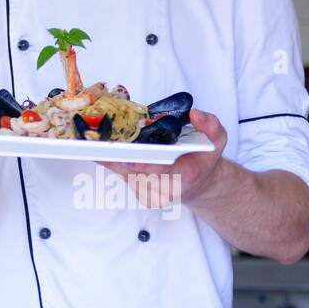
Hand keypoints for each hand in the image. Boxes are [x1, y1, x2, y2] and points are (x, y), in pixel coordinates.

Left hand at [98, 108, 226, 207]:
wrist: (199, 182)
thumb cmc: (203, 161)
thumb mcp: (216, 141)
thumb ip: (211, 126)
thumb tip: (196, 114)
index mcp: (181, 179)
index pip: (153, 170)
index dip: (134, 159)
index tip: (118, 147)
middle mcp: (161, 191)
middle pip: (130, 170)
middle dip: (114, 152)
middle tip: (94, 134)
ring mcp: (146, 193)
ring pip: (121, 171)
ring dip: (108, 153)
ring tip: (91, 134)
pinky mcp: (136, 189)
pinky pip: (119, 171)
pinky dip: (109, 157)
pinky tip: (96, 144)